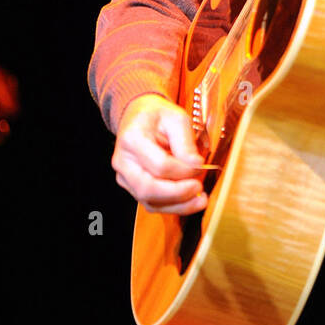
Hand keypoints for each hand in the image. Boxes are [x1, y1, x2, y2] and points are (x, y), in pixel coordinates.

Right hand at [112, 93, 208, 214]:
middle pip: (148, 188)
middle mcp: (123, 161)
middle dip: (178, 193)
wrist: (138, 116)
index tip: (200, 166)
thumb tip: (195, 164)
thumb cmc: (157, 116)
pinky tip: (189, 202)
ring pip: (149, 201)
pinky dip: (172, 207)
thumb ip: (185, 141)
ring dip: (178, 205)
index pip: (159, 165)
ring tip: (200, 200)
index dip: (183, 170)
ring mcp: (125, 177)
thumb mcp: (176, 117)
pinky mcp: (132, 187)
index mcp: (131, 139)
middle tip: (199, 187)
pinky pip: (151, 204)